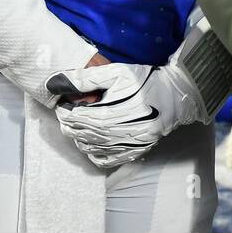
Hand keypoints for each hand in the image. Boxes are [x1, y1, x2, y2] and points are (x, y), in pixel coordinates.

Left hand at [45, 59, 204, 168]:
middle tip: (66, 117)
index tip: (62, 106)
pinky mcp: (137, 150)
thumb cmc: (145, 80)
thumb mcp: (116, 72)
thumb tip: (55, 83)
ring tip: (78, 128)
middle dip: (71, 126)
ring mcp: (130, 144)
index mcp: (113, 112)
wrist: (176, 94)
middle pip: (84, 134)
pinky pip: (110, 160)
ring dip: (80, 139)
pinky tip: (92, 145)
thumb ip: (85, 78)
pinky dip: (96, 155)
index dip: (66, 113)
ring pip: (94, 148)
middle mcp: (120, 132)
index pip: (79, 118)